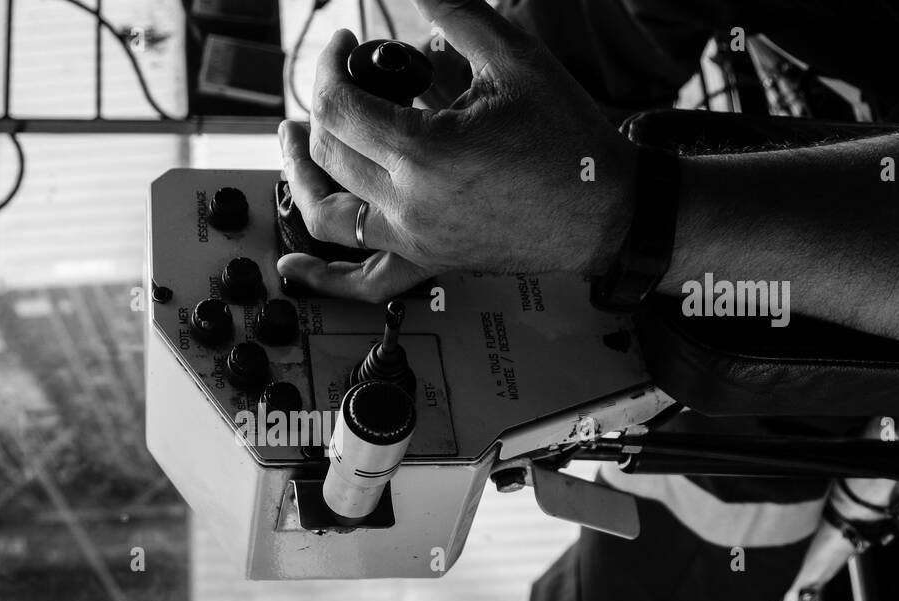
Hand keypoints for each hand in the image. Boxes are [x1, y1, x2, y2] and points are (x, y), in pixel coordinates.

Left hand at [278, 0, 637, 302]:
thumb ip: (458, 12)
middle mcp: (411, 205)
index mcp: (427, 154)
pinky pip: (361, 276)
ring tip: (292, 145)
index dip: (328, 66)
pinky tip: (294, 263)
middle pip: (328, 154)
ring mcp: (415, 240)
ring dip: (300, 177)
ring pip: (327, 214)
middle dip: (316, 108)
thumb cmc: (569, 142)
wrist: (605, 211)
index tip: (341, 45)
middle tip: (331, 80)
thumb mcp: (516, 60)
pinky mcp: (426, 261)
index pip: (339, 107)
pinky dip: (323, 273)